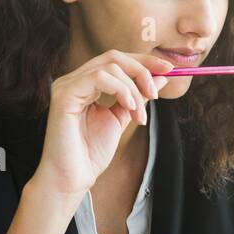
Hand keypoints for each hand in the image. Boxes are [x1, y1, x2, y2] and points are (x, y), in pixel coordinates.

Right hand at [33, 49, 172, 203]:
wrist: (74, 177)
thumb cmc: (91, 153)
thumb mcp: (122, 118)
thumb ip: (137, 97)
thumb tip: (160, 78)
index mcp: (85, 84)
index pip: (116, 61)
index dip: (144, 62)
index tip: (169, 70)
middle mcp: (74, 80)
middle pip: (113, 57)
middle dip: (142, 70)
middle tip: (156, 93)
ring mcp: (67, 85)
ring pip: (110, 66)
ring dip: (133, 89)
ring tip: (139, 114)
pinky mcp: (64, 95)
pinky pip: (99, 78)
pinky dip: (121, 90)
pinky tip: (128, 108)